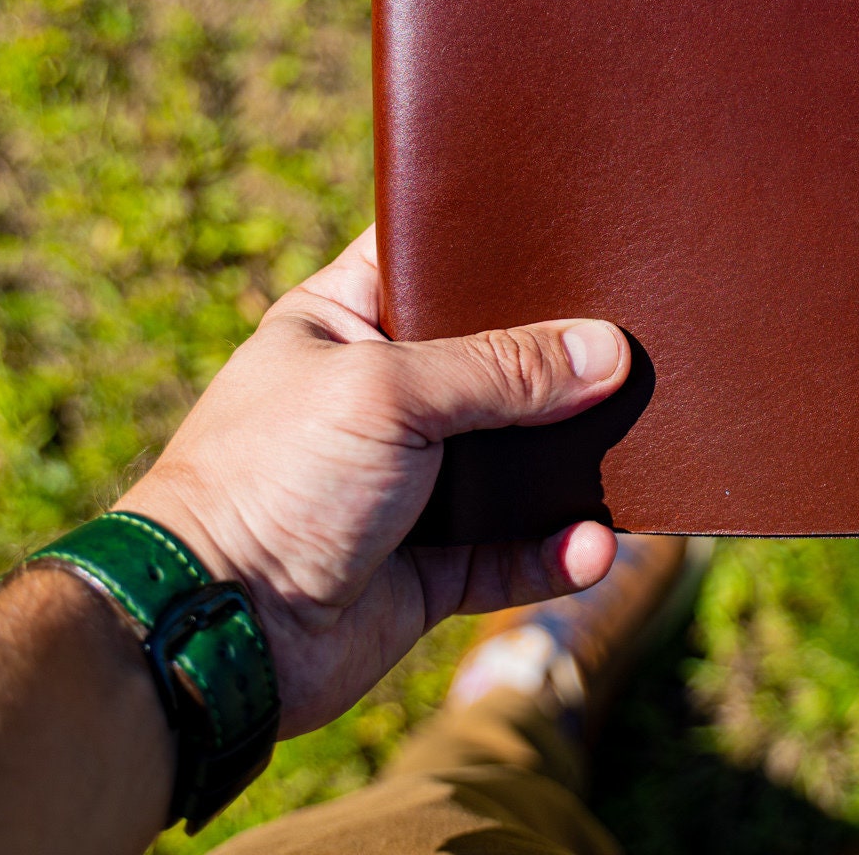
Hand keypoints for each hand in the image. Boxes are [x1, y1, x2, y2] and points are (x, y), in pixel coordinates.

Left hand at [115, 221, 627, 736]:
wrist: (217, 632)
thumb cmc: (274, 477)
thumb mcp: (389, 392)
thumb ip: (502, 369)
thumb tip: (609, 352)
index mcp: (344, 323)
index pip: (430, 260)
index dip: (496, 244)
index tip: (581, 226)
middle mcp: (380, 398)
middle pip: (494, 363)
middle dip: (561, 360)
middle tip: (640, 337)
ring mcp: (408, 485)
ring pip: (517, 462)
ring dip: (573, 462)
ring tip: (642, 442)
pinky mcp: (430, 568)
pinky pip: (513, 553)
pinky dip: (556, 552)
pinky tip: (593, 544)